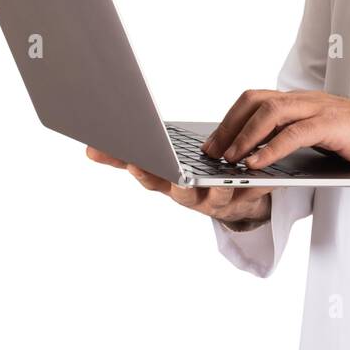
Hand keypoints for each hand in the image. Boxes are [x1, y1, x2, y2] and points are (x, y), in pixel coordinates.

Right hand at [85, 146, 272, 223]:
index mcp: (168, 184)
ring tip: (213, 174)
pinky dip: (255, 184)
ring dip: (214, 186)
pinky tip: (260, 174)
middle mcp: (190, 196)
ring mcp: (216, 199)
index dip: (137, 170)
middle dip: (169, 181)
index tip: (124, 158)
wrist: (233, 201)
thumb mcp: (158, 166)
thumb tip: (89, 149)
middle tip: (159, 169)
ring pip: (214, 194)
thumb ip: (124, 158)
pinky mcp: (243, 197)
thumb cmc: (189, 179)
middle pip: (178, 192)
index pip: (148, 178)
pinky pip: (251, 191)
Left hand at [199, 89, 349, 170]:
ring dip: (245, 136)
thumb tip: (259, 155)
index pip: (254, 100)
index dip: (230, 120)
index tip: (212, 143)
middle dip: (229, 126)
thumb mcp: (318, 134)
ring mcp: (317, 109)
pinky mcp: (331, 124)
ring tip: (229, 158)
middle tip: (212, 152)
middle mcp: (304, 100)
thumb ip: (292, 136)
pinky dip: (271, 148)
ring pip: (270, 112)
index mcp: (298, 101)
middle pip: (254, 101)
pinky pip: (294, 133)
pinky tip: (257, 163)